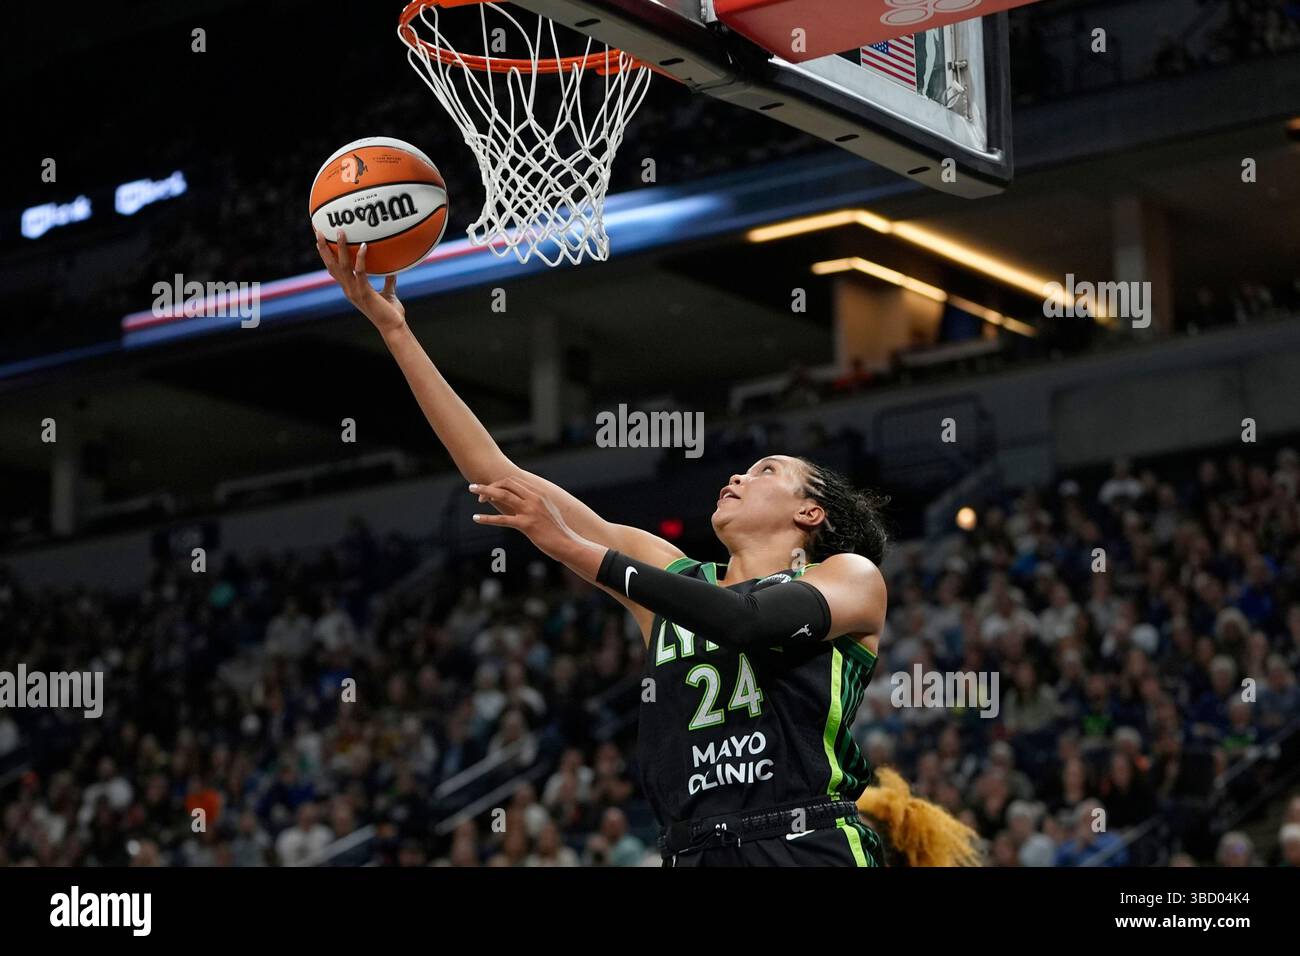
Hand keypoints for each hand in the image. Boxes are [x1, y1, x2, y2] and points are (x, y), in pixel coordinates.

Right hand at [315, 227, 405, 335]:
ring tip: (340, 231)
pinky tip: (364, 246)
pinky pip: (360, 272)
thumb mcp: (389, 293)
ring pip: (342, 266)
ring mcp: (355, 291)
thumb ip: (388, 281)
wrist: (394, 327)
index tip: (321, 241)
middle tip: (319, 231)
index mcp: (351, 289)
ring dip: (340, 248)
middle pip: (331, 265)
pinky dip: (361, 258)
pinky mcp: (364, 293)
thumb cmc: (391, 312)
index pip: (334, 270)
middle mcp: (349, 289)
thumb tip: (393, 269)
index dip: (326, 256)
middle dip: (324, 248)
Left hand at [470, 477, 600, 574]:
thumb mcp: (548, 511)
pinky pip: (502, 519)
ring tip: (472, 490)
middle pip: (507, 483)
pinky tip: (476, 518)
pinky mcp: (526, 525)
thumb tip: (525, 502)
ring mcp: (530, 511)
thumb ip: (537, 504)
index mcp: (539, 493)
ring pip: (502, 495)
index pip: (515, 481)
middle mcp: (534, 498)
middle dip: (490, 484)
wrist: (567, 544)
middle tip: (475, 490)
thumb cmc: (557, 530)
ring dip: (485, 491)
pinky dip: (487, 518)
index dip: (499, 483)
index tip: (489, 490)